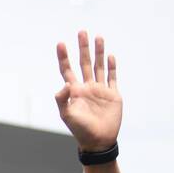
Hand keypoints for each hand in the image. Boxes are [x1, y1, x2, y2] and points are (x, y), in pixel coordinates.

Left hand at [55, 30, 121, 150]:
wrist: (98, 141)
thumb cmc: (80, 130)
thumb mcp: (67, 115)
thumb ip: (63, 100)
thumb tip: (65, 84)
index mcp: (75, 91)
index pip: (67, 70)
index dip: (64, 57)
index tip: (60, 43)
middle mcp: (87, 87)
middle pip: (84, 63)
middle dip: (82, 47)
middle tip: (81, 31)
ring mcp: (100, 90)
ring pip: (99, 66)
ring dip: (98, 52)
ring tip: (98, 37)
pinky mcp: (113, 94)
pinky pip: (112, 77)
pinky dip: (112, 66)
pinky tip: (110, 56)